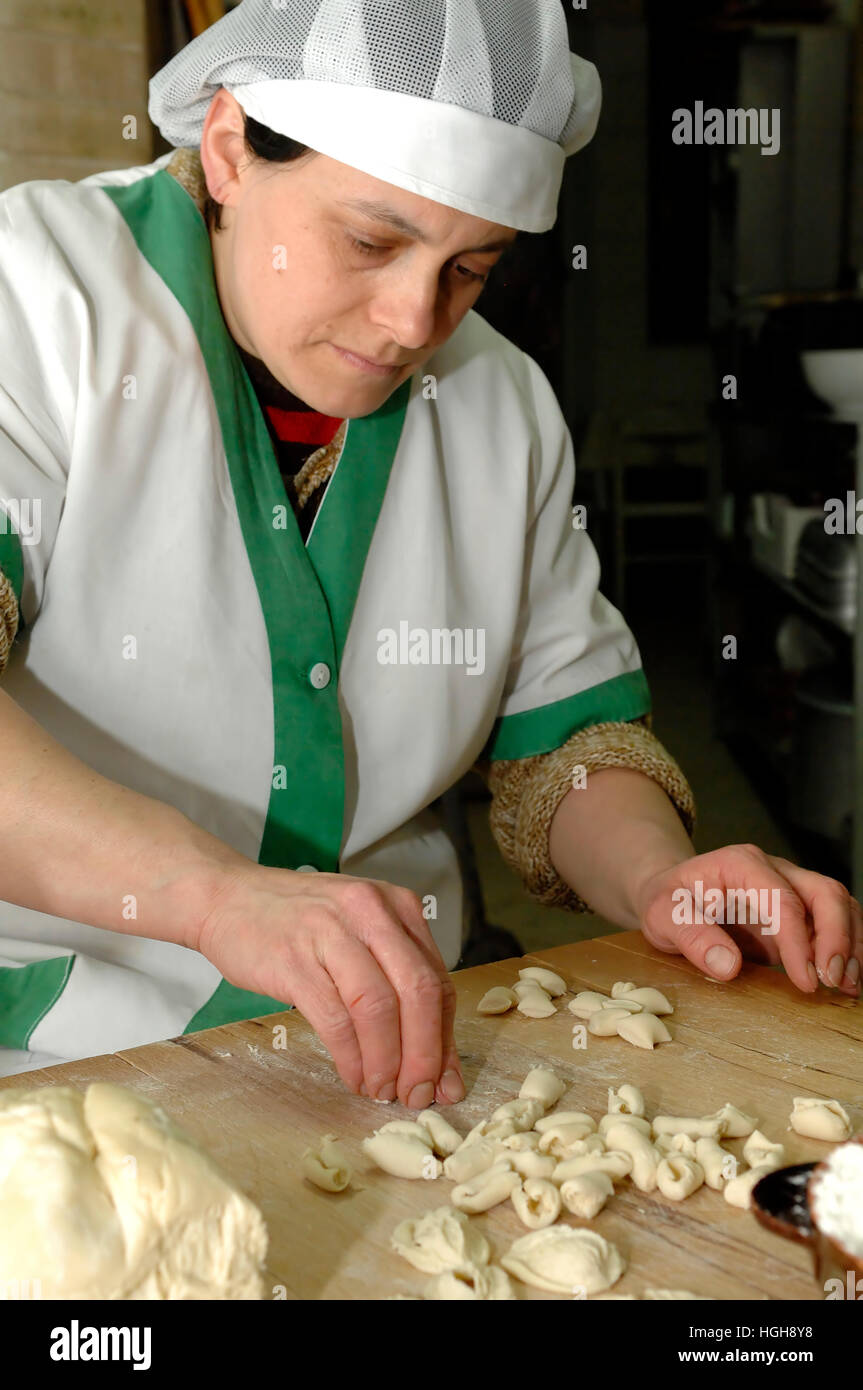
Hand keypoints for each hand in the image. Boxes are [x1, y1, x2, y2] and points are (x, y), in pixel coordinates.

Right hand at [196, 865, 463, 1106]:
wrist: (229, 898)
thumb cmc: (301, 924)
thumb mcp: (360, 936)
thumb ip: (398, 986)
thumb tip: (435, 1066)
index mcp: (399, 907)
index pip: (439, 982)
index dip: (446, 1041)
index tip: (445, 1084)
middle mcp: (371, 913)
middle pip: (418, 994)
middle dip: (425, 1056)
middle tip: (418, 1096)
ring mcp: (331, 933)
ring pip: (379, 1009)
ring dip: (386, 1062)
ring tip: (382, 1091)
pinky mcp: (294, 960)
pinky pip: (335, 1019)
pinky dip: (351, 1058)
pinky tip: (353, 1077)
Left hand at [634, 843, 862, 996]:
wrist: (672, 898)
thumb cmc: (669, 903)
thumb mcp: (662, 916)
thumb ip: (690, 936)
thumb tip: (728, 965)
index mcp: (741, 863)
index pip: (782, 898)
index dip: (798, 940)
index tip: (804, 980)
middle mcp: (774, 870)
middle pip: (824, 892)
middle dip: (837, 937)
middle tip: (833, 981)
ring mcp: (790, 889)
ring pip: (839, 905)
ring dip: (851, 944)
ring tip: (848, 986)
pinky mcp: (799, 913)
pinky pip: (836, 924)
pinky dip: (847, 950)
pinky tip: (846, 982)